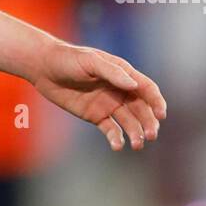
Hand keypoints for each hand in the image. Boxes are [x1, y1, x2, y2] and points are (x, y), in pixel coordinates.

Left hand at [32, 39, 165, 150]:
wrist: (44, 68)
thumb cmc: (68, 59)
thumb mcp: (90, 61)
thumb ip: (112, 73)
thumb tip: (134, 86)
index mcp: (122, 73)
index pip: (146, 89)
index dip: (156, 101)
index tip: (161, 115)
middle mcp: (119, 90)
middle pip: (141, 109)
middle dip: (149, 123)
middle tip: (150, 136)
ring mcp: (108, 104)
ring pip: (129, 122)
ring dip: (136, 133)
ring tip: (136, 144)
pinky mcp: (96, 116)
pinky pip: (111, 129)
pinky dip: (116, 138)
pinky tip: (117, 146)